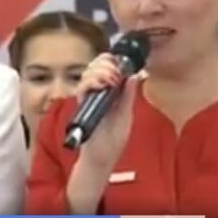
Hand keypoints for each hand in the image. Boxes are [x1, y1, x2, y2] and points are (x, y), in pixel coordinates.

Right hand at [74, 53, 138, 169]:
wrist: (102, 157)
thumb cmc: (113, 139)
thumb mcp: (126, 114)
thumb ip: (129, 95)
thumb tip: (136, 75)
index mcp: (109, 91)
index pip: (106, 65)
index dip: (112, 59)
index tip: (123, 63)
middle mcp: (96, 91)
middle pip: (96, 64)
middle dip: (107, 63)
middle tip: (117, 73)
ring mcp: (88, 97)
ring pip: (88, 72)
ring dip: (101, 70)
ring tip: (112, 80)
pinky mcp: (82, 104)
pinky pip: (82, 87)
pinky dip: (92, 81)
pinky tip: (103, 85)